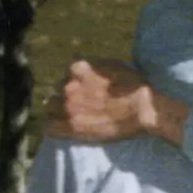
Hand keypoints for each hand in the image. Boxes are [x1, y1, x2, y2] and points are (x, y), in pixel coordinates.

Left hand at [52, 59, 178, 143]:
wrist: (143, 110)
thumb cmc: (134, 86)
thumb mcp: (113, 65)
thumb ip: (95, 67)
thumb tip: (85, 70)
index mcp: (79, 69)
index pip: (68, 73)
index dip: (76, 81)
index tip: (85, 87)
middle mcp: (69, 86)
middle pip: (58, 89)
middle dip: (67, 95)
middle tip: (81, 103)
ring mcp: (69, 107)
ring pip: (50, 106)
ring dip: (59, 109)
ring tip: (72, 115)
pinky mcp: (72, 127)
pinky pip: (49, 127)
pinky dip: (53, 127)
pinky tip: (61, 128)